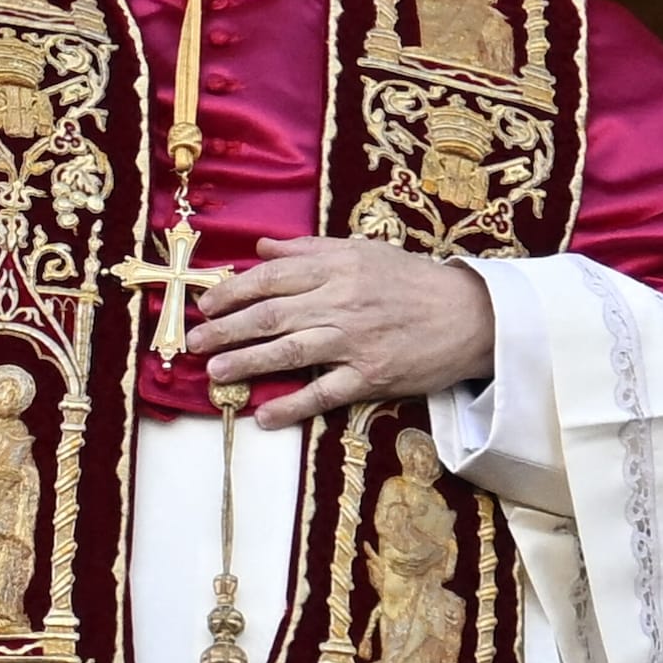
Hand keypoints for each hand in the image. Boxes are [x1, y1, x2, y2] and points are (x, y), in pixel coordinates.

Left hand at [189, 236, 494, 428]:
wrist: (470, 315)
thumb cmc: (413, 280)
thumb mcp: (362, 250)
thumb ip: (309, 249)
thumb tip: (262, 247)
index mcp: (337, 267)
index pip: (271, 278)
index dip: (232, 291)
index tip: (204, 304)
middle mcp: (340, 302)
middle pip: (271, 316)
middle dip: (225, 330)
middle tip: (192, 342)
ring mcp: (355, 341)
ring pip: (289, 352)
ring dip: (247, 363)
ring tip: (214, 373)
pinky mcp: (371, 376)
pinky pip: (324, 393)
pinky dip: (292, 406)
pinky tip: (264, 415)